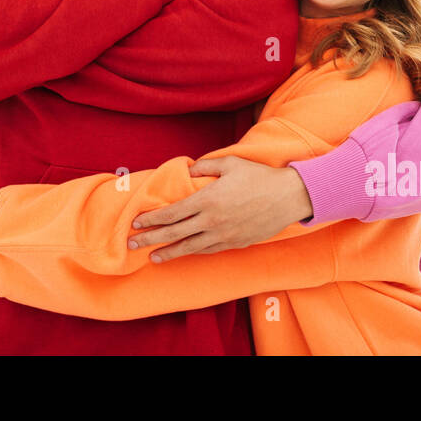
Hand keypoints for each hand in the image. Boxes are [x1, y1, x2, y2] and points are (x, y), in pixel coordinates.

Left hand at [126, 157, 313, 261]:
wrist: (289, 197)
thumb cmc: (259, 176)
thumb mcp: (230, 163)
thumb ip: (205, 166)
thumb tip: (187, 172)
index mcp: (208, 199)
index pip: (172, 213)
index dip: (153, 219)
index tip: (137, 223)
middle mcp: (212, 221)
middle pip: (175, 233)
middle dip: (151, 239)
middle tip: (131, 245)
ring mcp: (224, 235)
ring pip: (190, 247)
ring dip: (169, 253)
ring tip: (152, 257)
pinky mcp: (236, 243)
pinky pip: (209, 250)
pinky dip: (193, 252)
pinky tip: (183, 253)